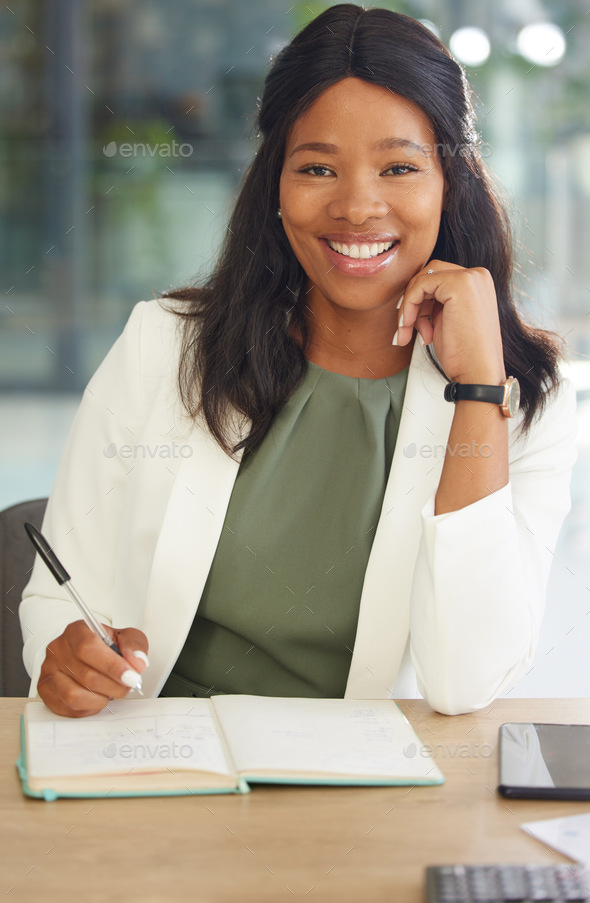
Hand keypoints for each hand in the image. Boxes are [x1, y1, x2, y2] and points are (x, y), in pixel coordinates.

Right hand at [37, 620, 148, 717]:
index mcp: (76, 631)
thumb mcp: (126, 638)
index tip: (131, 676)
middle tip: (128, 685)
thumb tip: (137, 663)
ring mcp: (48, 671)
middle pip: (85, 675)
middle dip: (114, 685)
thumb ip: (135, 646)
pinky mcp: (45, 691)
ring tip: (111, 691)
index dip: (111, 665)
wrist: (90, 655)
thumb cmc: (107, 646)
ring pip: (74, 695)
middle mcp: (57, 649)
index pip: (88, 648)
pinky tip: (98, 697)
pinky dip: (90, 708)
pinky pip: (69, 708)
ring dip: (101, 699)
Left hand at [395, 261, 505, 383]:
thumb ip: (435, 301)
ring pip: (422, 279)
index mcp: (477, 282)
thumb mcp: (446, 319)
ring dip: (409, 307)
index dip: (419, 299)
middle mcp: (477, 275)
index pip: (437, 277)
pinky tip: (409, 327)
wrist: (477, 373)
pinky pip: (419, 286)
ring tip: (408, 333)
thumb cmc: (463, 354)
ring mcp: (470, 277)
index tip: (410, 323)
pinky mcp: (459, 284)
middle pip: (429, 274)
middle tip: (405, 327)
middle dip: (412, 301)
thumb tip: (410, 293)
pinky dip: (409, 306)